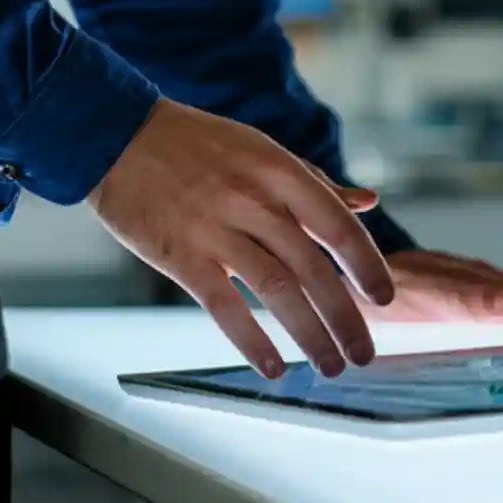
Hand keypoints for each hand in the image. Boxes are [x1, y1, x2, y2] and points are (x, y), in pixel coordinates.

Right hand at [88, 98, 393, 378]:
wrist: (116, 135)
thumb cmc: (198, 145)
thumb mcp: (263, 151)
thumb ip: (317, 184)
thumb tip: (368, 203)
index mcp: (281, 172)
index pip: (338, 226)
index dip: (367, 266)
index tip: (385, 298)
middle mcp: (255, 200)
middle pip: (314, 269)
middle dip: (346, 318)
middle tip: (365, 353)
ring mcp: (217, 229)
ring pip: (278, 291)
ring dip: (310, 336)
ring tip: (331, 366)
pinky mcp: (181, 255)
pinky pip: (224, 307)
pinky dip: (252, 341)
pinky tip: (274, 367)